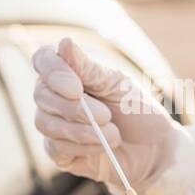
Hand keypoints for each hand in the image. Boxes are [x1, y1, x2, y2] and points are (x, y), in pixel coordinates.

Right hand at [31, 37, 186, 191]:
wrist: (153, 147)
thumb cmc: (135, 109)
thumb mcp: (118, 84)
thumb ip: (89, 68)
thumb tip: (64, 43)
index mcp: (68, 71)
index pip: (43, 60)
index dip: (53, 72)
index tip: (76, 88)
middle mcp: (54, 95)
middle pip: (41, 95)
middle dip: (75, 109)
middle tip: (106, 116)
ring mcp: (53, 124)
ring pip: (45, 123)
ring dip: (81, 131)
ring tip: (114, 134)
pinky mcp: (58, 152)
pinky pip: (55, 149)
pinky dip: (83, 147)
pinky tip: (103, 147)